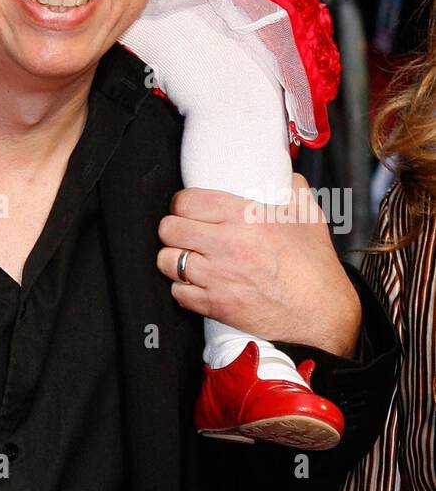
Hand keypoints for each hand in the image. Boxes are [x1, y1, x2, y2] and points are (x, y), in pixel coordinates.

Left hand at [157, 173, 361, 356]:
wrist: (323, 314)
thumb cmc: (316, 268)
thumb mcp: (309, 217)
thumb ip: (294, 190)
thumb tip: (288, 176)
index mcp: (245, 217)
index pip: (186, 201)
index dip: (182, 205)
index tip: (187, 210)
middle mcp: (226, 245)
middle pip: (169, 229)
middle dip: (173, 230)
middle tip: (185, 234)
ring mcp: (218, 277)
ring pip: (167, 261)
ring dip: (174, 260)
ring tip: (187, 259)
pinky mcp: (216, 306)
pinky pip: (178, 293)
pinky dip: (183, 290)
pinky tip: (196, 285)